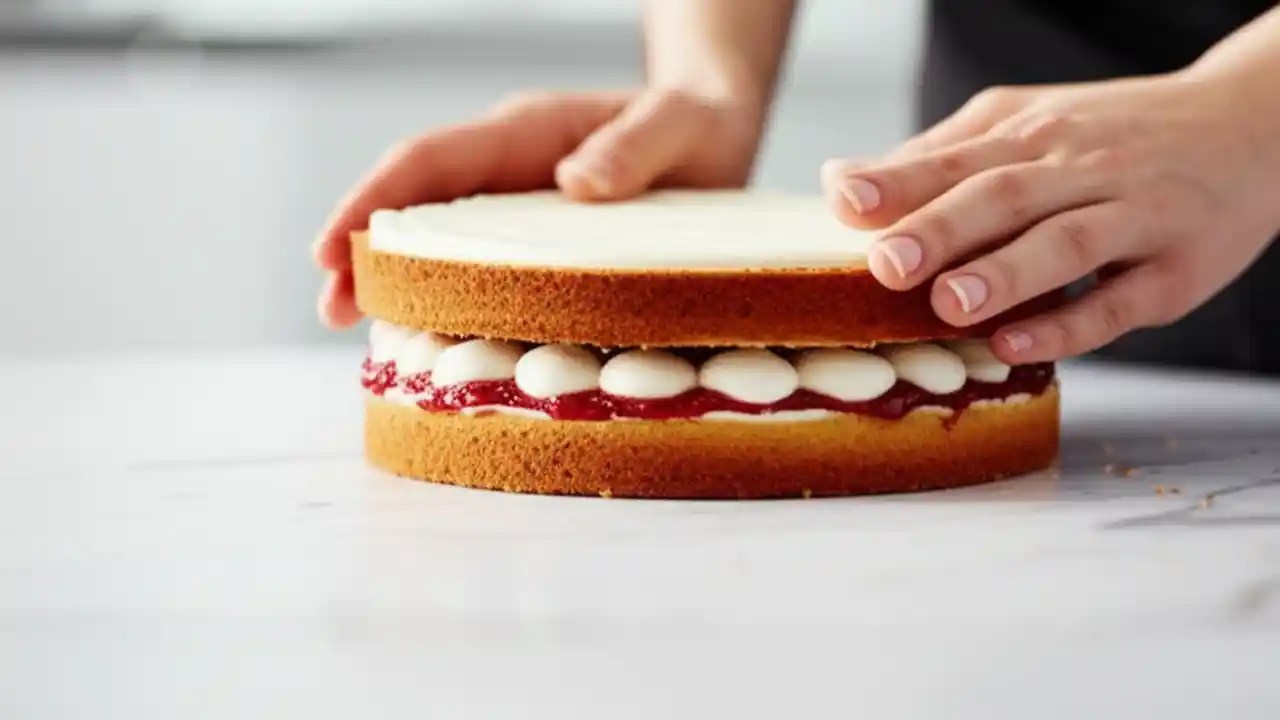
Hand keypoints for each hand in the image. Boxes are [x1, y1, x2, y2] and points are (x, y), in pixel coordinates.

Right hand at [313, 88, 763, 327]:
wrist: (715, 127)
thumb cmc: (697, 121)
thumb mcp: (682, 124)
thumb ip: (636, 146)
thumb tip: (576, 183)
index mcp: (527, 132)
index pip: (430, 160)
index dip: (372, 199)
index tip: (329, 248)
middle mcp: (510, 169)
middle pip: (415, 203)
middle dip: (363, 249)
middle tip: (331, 310)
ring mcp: (520, 207)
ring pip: (439, 240)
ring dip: (398, 281)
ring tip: (361, 335)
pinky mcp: (540, 242)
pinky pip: (481, 266)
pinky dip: (449, 298)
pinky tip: (434, 338)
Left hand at [822, 73, 1279, 363]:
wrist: (1251, 126)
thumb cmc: (1112, 136)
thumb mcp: (1027, 124)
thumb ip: (938, 156)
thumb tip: (841, 184)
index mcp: (1032, 134)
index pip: (956, 158)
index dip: (900, 182)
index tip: (846, 202)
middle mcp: (1080, 169)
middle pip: (1004, 196)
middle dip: (941, 230)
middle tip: (886, 265)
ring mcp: (1133, 218)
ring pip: (1065, 244)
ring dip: (1005, 275)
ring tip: (948, 304)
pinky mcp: (1175, 271)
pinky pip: (1120, 301)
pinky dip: (1068, 322)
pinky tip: (1016, 342)